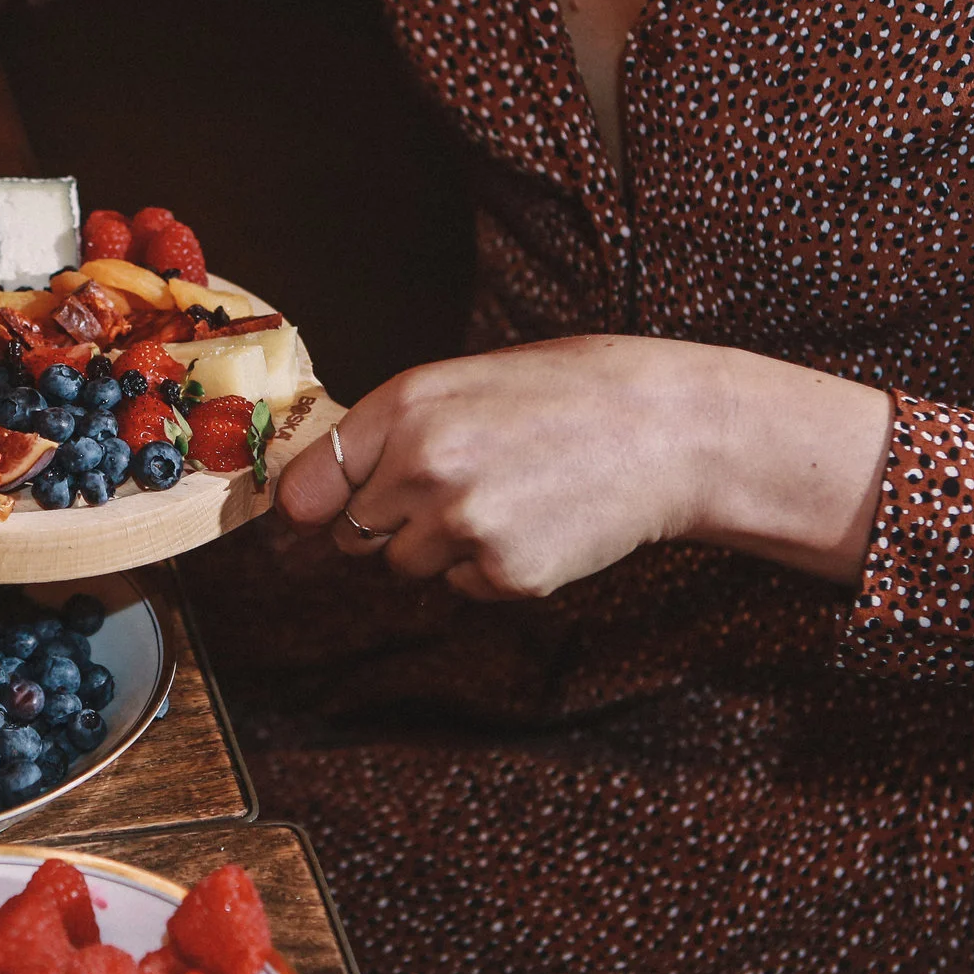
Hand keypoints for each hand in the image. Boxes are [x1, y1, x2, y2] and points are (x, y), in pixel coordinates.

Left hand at [274, 336, 891, 598]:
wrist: (666, 430)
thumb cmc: (562, 397)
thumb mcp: (463, 385)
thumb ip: (389, 430)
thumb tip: (314, 488)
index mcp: (404, 408)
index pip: (307, 487)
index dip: (316, 504)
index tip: (323, 510)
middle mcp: (423, 466)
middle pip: (350, 536)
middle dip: (382, 524)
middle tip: (447, 491)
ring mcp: (464, 525)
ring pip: (404, 567)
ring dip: (437, 548)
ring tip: (502, 499)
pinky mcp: (506, 572)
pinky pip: (462, 588)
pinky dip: (488, 569)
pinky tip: (533, 524)